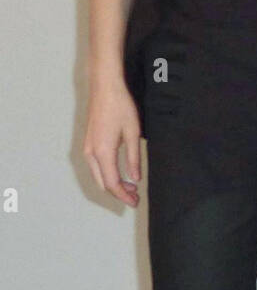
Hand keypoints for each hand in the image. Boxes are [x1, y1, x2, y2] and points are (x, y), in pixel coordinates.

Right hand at [83, 67, 141, 206]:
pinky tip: (120, 171)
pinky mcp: (88, 142)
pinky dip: (107, 174)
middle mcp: (91, 153)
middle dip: (119, 193)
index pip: (113, 184)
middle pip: (103, 183)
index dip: (124, 196)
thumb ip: (133, 158)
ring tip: (131, 185)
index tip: (136, 202)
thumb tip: (135, 178)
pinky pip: (96, 166)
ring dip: (113, 183)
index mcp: (103, 152)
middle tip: (135, 196)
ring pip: (98, 176)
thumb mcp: (133, 133)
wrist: (104, 87)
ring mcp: (87, 148)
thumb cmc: (120, 106)